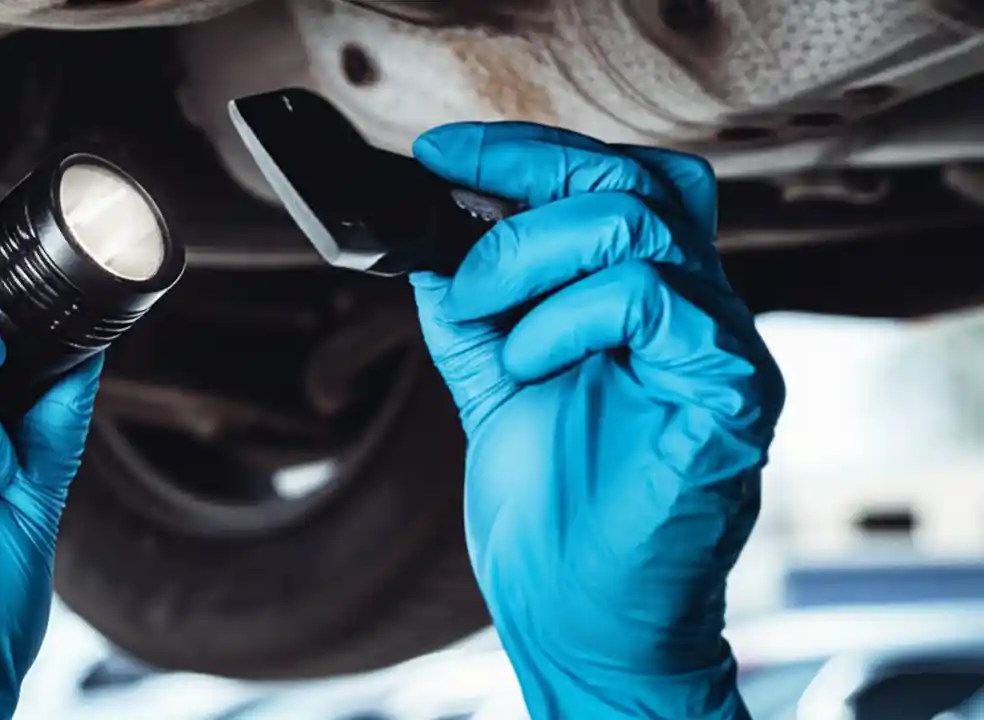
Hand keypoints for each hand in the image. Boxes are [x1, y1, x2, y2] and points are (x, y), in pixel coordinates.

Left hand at [411, 124, 783, 718]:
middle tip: (449, 213)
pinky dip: (571, 317)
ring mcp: (721, 347)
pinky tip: (529, 364)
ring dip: (529, 261)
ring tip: (489, 328)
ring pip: (637, 226)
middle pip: (631, 180)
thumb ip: (472, 311)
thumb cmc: (551, 509)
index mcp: (646, 300)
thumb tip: (428, 241)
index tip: (436, 153)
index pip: (610, 182)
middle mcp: (696, 309)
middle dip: (523, 178)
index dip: (525, 154)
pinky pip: (657, 301)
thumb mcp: (492, 382)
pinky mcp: (732, 394)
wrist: (578, 615)